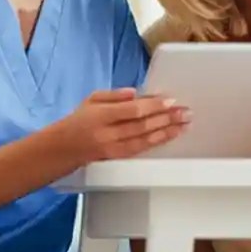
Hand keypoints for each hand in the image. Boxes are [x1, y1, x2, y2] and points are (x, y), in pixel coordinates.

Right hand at [55, 88, 190, 163]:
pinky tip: (170, 135)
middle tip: (185, 112)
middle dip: (166, 118)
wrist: (65, 147)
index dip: (152, 106)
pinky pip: (142, 149)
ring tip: (184, 124)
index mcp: (101, 115)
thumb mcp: (92, 98)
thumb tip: (136, 93)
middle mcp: (108, 133)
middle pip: (142, 125)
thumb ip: (114, 94)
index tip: (170, 100)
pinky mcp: (119, 158)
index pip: (131, 110)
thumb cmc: (80, 119)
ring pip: (145, 139)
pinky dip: (158, 142)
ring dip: (167, 131)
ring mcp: (114, 148)